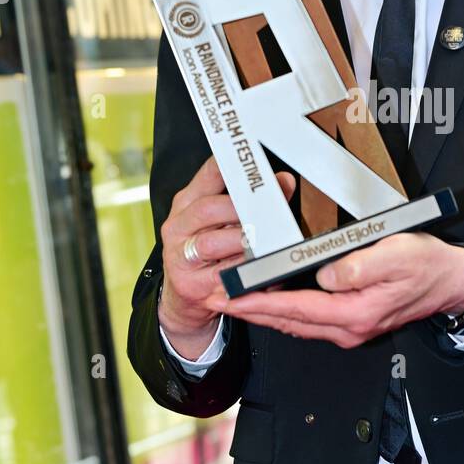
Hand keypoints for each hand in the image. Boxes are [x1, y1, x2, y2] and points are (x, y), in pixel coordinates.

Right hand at [158, 154, 295, 353]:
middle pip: (207, 209)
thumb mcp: (221, 222)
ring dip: (242, 241)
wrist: (183, 299)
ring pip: (211, 243)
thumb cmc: (208, 254)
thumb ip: (249, 201)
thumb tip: (285, 181)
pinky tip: (260, 268)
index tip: (254, 164)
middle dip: (241, 208)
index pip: (206, 176)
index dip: (230, 168)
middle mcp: (178, 227)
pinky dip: (244, 271)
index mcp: (186, 204)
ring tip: (265, 240)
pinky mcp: (189, 285)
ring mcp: (180, 257)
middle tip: (268, 211)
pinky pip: (221, 275)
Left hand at [203, 232, 463, 348]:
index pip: (293, 309)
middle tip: (215, 297)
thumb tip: (326, 275)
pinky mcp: (352, 321)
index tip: (228, 297)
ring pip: (294, 322)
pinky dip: (283, 310)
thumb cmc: (426, 265)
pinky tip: (271, 299)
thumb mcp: (395, 256)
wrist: (452, 282)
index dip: (256, 303)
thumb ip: (359, 267)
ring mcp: (349, 328)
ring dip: (262, 312)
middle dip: (249, 310)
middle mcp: (347, 327)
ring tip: (233, 298)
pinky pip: (307, 319)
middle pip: (285, 321)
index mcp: (354, 313)